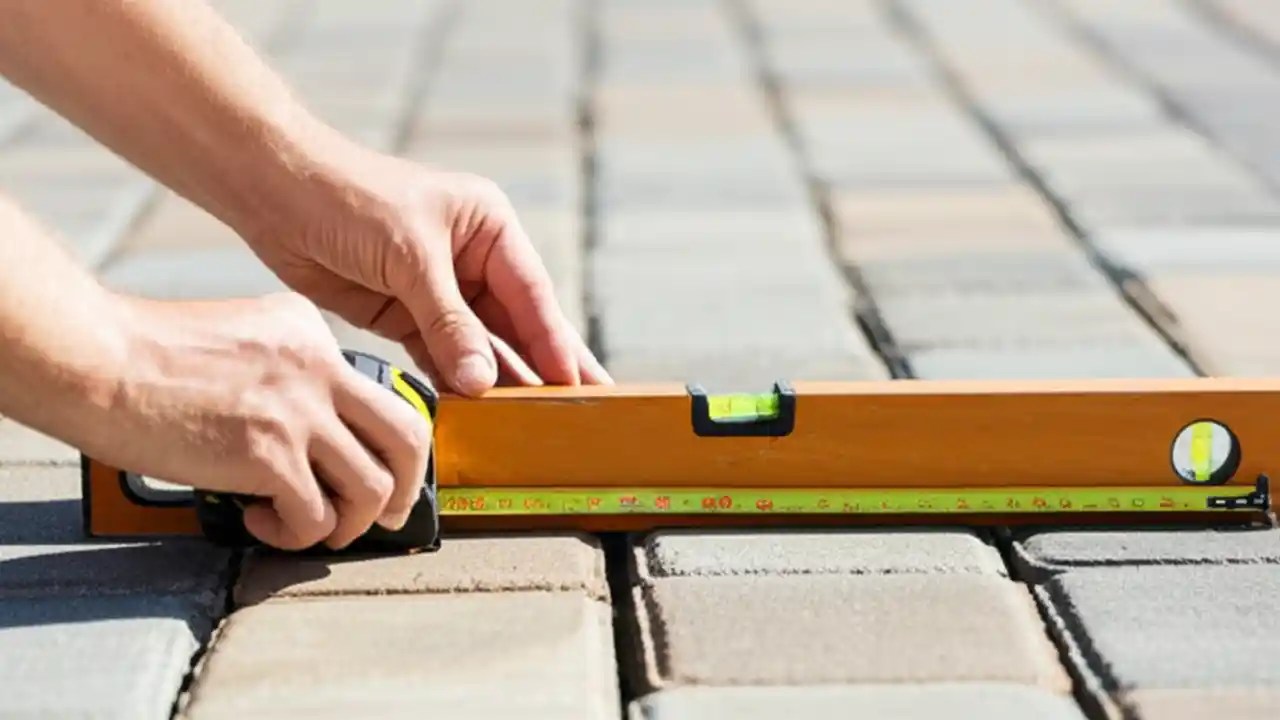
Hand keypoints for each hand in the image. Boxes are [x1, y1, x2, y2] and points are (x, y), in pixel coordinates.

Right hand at [95, 291, 431, 550]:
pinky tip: (263, 520)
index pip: (380, 392)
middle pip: (408, 436)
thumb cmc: (152, 355)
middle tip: (388, 513)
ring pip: (373, 488)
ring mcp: (299, 412)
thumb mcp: (245, 333)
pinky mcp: (270, 456)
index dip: (381, 441)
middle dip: (409, 487)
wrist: (100, 361)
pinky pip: (316, 518)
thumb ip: (288, 369)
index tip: (370, 465)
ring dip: (348, 524)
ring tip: (310, 525)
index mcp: (312, 331)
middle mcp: (320, 368)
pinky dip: (295, 534)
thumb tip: (310, 426)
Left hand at [241, 143, 610, 395]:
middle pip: (514, 324)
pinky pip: (439, 355)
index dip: (555, 342)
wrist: (273, 191)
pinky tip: (475, 411)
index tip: (580, 384)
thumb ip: (449, 322)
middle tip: (578, 410)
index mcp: (488, 227)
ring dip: (497, 381)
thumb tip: (483, 380)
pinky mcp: (403, 313)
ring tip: (530, 423)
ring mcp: (438, 289)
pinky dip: (454, 381)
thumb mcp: (410, 257)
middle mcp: (472, 258)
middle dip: (541, 367)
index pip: (532, 293)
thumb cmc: (348, 198)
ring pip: (478, 345)